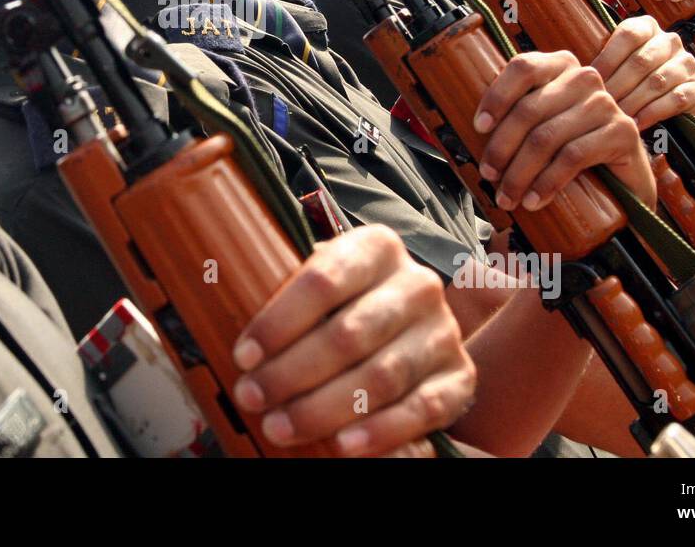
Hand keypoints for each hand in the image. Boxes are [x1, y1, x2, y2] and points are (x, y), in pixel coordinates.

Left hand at [232, 225, 475, 455]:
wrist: (414, 326)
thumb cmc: (350, 302)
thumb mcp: (326, 283)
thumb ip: (291, 292)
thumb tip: (234, 322)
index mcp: (377, 248)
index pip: (323, 280)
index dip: (279, 322)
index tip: (244, 355)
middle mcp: (417, 284)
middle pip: (348, 334)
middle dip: (291, 373)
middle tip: (253, 398)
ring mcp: (442, 331)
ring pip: (379, 376)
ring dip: (323, 409)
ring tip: (281, 427)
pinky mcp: (459, 377)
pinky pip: (419, 410)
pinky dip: (379, 432)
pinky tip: (343, 446)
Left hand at [472, 51, 655, 211]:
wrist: (622, 174)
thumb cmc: (570, 146)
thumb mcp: (541, 123)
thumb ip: (515, 114)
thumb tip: (472, 131)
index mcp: (559, 66)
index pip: (523, 68)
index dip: (497, 96)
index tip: (478, 127)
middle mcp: (584, 78)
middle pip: (529, 109)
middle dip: (501, 148)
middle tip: (489, 175)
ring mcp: (606, 104)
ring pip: (547, 137)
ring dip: (520, 173)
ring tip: (508, 197)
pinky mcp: (622, 132)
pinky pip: (572, 157)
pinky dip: (547, 182)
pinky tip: (535, 200)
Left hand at [591, 16, 694, 129]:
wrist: (661, 98)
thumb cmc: (628, 78)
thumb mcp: (614, 62)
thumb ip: (600, 62)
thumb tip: (579, 76)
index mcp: (647, 27)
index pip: (628, 35)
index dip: (608, 60)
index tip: (592, 82)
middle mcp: (670, 40)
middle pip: (641, 61)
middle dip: (617, 86)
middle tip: (601, 105)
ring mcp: (687, 63)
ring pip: (657, 81)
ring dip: (633, 102)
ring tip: (616, 116)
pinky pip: (676, 100)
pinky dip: (653, 113)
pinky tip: (636, 123)